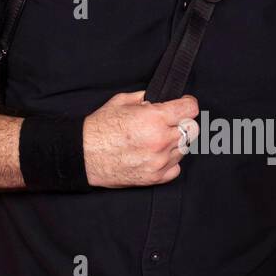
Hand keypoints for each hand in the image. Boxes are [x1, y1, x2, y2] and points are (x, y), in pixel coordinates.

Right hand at [82, 91, 199, 187]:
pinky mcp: (155, 178)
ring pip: (184, 149)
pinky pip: (176, 168)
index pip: (190, 110)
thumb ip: (146, 98)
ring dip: (175, 143)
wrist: (83, 156)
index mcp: (154, 119)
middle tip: (169, 123)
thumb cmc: (99, 128)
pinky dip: (169, 161)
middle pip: (192, 130)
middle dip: (183, 123)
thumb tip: (159, 99)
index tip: (183, 106)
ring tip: (156, 140)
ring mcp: (159, 161)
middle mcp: (161, 140)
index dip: (187, 105)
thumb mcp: (121, 101)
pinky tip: (155, 155)